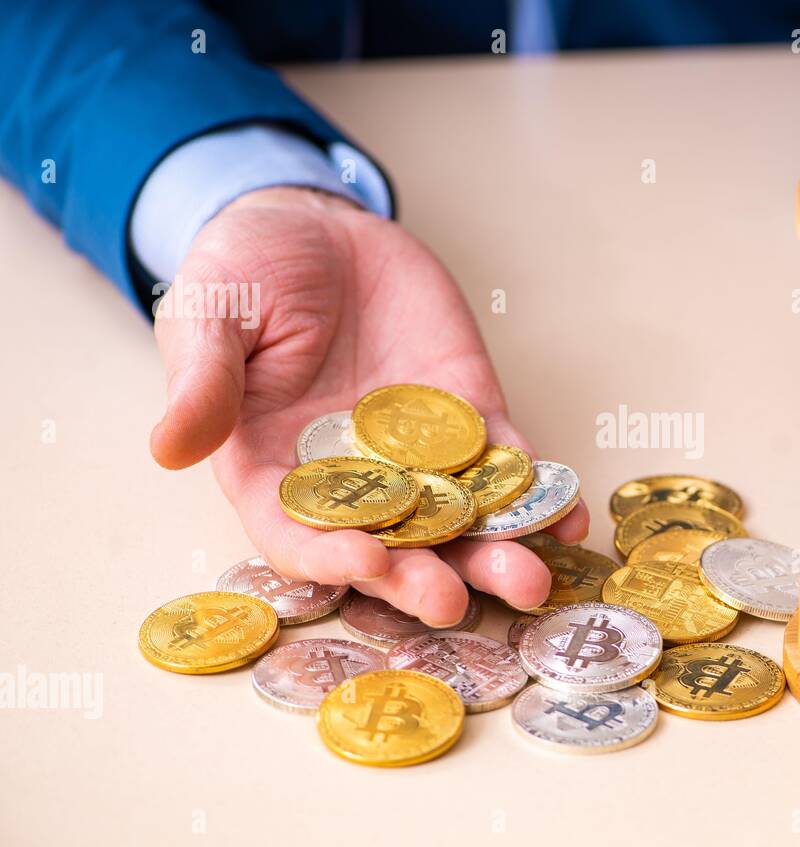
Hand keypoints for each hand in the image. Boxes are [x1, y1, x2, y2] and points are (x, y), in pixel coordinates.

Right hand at [149, 186, 588, 625]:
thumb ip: (204, 383)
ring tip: (533, 579)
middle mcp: (352, 479)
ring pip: (460, 519)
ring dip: (496, 553)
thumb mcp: (211, 316)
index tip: (366, 563)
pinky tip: (568, 514)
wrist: (316, 229)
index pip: (299, 534)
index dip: (330, 556)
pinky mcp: (469, 416)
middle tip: (455, 600)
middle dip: (424, 576)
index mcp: (274, 471)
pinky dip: (537, 492)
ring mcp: (417, 454)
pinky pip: (508, 462)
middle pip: (390, 545)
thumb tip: (168, 448)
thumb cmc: (244, 274)